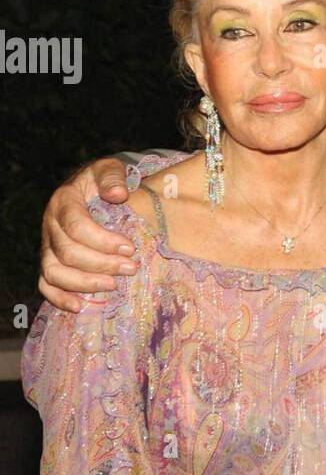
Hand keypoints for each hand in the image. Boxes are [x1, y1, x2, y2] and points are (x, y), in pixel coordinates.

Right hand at [39, 158, 138, 310]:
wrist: (92, 188)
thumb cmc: (104, 180)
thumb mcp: (110, 168)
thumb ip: (113, 177)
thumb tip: (118, 194)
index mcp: (64, 201)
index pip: (76, 225)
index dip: (103, 241)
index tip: (130, 248)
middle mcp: (50, 224)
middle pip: (68, 252)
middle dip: (101, 264)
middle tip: (130, 268)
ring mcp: (47, 245)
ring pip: (54, 272)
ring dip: (84, 283)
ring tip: (113, 286)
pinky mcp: (50, 261)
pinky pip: (45, 284)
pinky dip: (59, 298)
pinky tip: (80, 306)